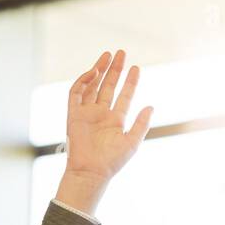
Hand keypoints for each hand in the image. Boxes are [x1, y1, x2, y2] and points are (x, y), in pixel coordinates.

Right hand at [55, 49, 153, 215]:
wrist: (91, 171)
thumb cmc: (112, 161)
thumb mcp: (132, 142)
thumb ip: (141, 124)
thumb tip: (151, 106)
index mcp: (116, 120)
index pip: (124, 96)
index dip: (130, 82)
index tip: (137, 68)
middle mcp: (101, 113)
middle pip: (108, 86)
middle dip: (115, 70)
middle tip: (122, 53)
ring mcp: (87, 112)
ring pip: (93, 85)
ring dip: (100, 70)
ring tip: (109, 55)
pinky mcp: (73, 113)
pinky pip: (76, 93)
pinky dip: (84, 81)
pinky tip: (94, 72)